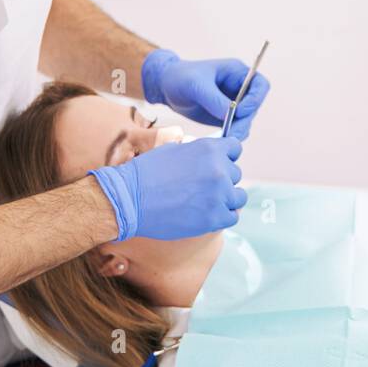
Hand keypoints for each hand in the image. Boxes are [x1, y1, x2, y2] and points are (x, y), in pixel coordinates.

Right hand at [88, 137, 246, 240]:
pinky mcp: (215, 217)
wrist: (130, 199)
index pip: (235, 149)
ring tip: (206, 203)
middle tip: (202, 188)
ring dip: (226, 199)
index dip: (227, 157)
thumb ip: (198, 153)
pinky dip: (222, 216)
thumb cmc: (146, 174)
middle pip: (235, 174)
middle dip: (222, 180)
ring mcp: (219, 194)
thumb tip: (210, 158)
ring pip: (238, 196)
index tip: (220, 164)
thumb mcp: (174, 150)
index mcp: (209, 149)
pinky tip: (206, 215)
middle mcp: (219, 169)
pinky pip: (231, 216)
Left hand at [141, 49, 270, 139]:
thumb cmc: (181, 77)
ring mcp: (233, 103)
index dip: (255, 99)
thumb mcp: (196, 86)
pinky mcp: (224, 116)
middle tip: (232, 134)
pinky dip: (230, 134)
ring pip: (246, 120)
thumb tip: (232, 115)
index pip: (260, 85)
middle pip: (254, 107)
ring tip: (224, 138)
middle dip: (245, 120)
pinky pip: (234, 127)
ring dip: (238, 130)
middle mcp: (239, 88)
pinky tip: (219, 139)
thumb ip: (214, 99)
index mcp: (237, 73)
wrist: (165, 86)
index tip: (240, 111)